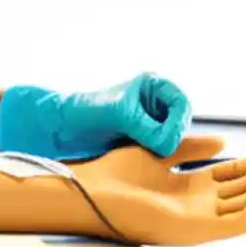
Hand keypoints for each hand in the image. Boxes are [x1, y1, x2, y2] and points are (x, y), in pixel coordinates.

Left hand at [0, 73, 192, 159]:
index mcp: (152, 85)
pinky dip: (156, 157)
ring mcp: (150, 123)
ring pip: (172, 140)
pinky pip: (160, 151)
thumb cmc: (86, 111)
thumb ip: (148, 128)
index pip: (182, 103)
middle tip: (158, 149)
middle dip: (172, 136)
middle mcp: (154, 103)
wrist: (62, 128)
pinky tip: (143, 161)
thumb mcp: (120, 115)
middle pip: (181, 123)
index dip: (179, 121)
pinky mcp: (142, 141)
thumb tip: (169, 145)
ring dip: (164, 148)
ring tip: (147, 153)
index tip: (168, 137)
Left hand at [74, 135, 245, 245]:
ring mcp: (200, 220)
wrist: (91, 190)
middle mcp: (199, 207)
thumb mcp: (160, 153)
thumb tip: (224, 140)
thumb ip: (190, 149)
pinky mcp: (197, 230)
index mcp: (191, 190)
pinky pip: (240, 223)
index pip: (234, 177)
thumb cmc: (114, 174)